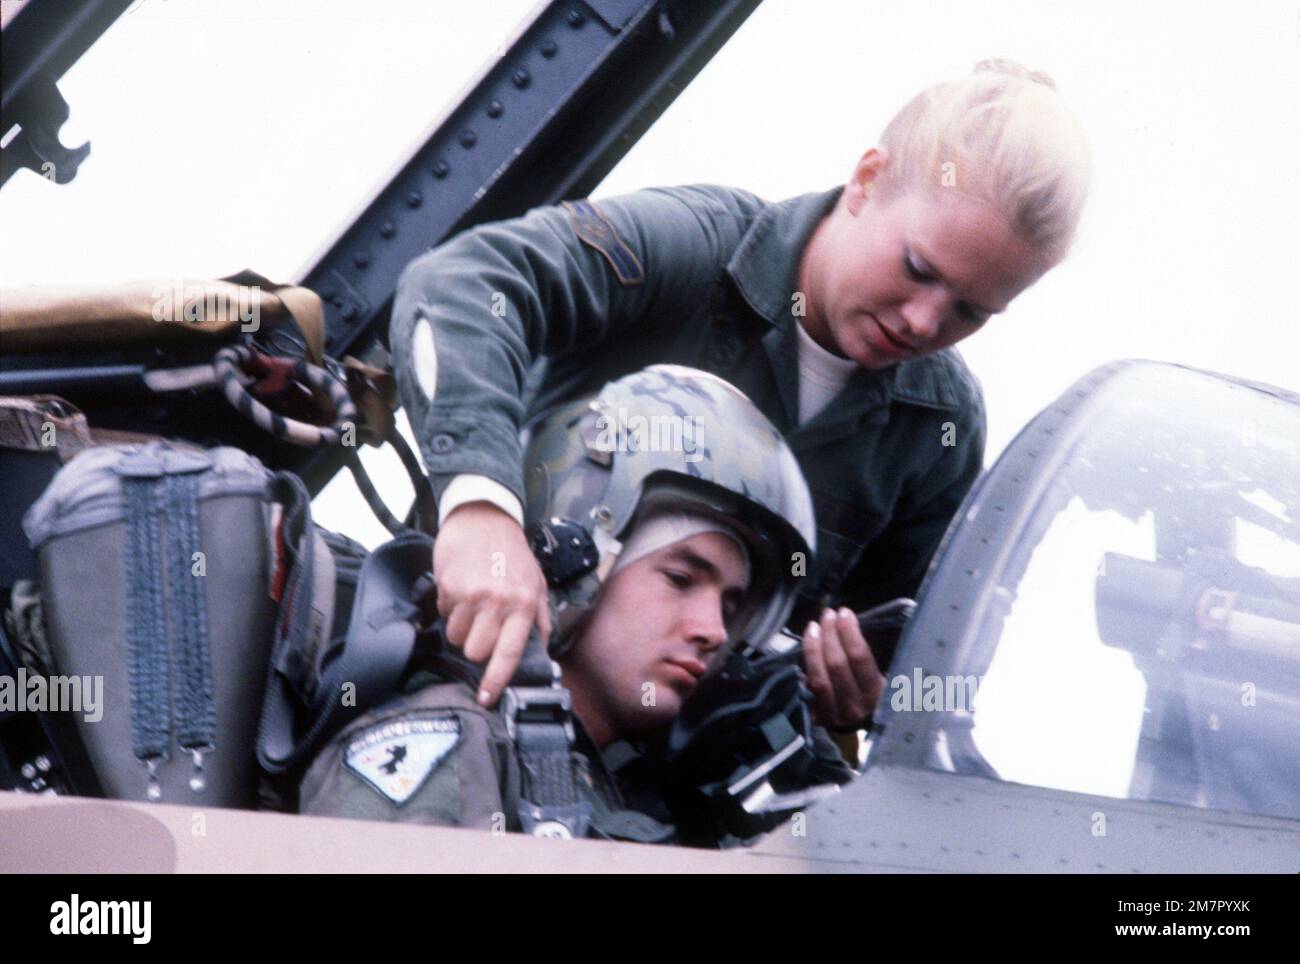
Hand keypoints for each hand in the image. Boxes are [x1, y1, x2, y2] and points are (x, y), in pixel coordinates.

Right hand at [432, 502, 551, 706]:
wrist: (484, 517)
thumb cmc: (512, 554)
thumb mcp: (536, 584)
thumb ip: (539, 621)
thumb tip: (541, 653)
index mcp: (523, 604)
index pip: (509, 653)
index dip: (496, 680)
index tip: (486, 698)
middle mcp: (498, 601)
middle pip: (475, 652)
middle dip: (475, 646)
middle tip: (482, 627)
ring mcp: (471, 594)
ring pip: (455, 637)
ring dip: (461, 627)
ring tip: (473, 604)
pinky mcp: (448, 586)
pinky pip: (443, 615)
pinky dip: (450, 608)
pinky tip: (461, 590)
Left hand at [802, 607, 885, 729]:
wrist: (864, 728)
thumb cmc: (876, 694)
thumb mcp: (887, 677)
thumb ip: (877, 654)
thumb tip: (853, 620)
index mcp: (877, 693)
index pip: (859, 656)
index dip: (849, 631)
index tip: (844, 613)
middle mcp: (856, 706)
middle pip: (836, 664)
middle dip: (830, 634)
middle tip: (827, 615)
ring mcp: (835, 715)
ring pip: (818, 678)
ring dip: (813, 648)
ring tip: (813, 627)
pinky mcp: (818, 719)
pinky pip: (805, 690)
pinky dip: (802, 670)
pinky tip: (803, 652)